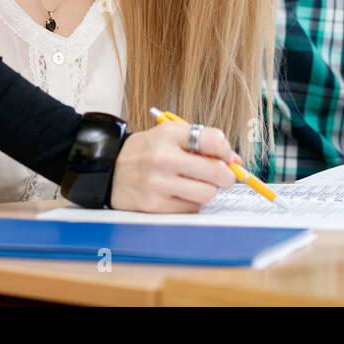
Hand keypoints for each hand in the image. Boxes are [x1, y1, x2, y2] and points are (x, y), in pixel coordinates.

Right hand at [108, 122, 241, 212]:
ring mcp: (158, 184)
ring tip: (198, 185)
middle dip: (226, 176)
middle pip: (216, 172)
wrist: (108, 168)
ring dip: (208, 191)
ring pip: (207, 194)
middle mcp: (163, 159)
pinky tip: (181, 194)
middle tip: (223, 177)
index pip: (213, 140)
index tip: (226, 157)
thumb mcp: (169, 136)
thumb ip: (202, 143)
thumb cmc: (147, 151)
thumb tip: (235, 161)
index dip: (226, 150)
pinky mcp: (154, 207)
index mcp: (169, 135)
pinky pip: (191, 209)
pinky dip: (193, 203)